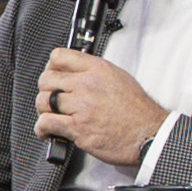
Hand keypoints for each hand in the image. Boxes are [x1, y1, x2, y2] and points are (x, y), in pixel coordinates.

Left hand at [29, 50, 165, 169]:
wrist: (149, 134)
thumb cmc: (139, 111)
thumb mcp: (120, 78)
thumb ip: (97, 73)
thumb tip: (79, 72)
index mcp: (97, 69)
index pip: (60, 56)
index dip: (51, 67)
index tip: (52, 75)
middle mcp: (87, 84)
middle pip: (47, 79)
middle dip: (45, 90)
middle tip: (50, 98)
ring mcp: (81, 106)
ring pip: (43, 101)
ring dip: (43, 110)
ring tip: (50, 116)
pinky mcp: (78, 127)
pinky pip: (47, 122)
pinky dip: (42, 128)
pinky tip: (47, 131)